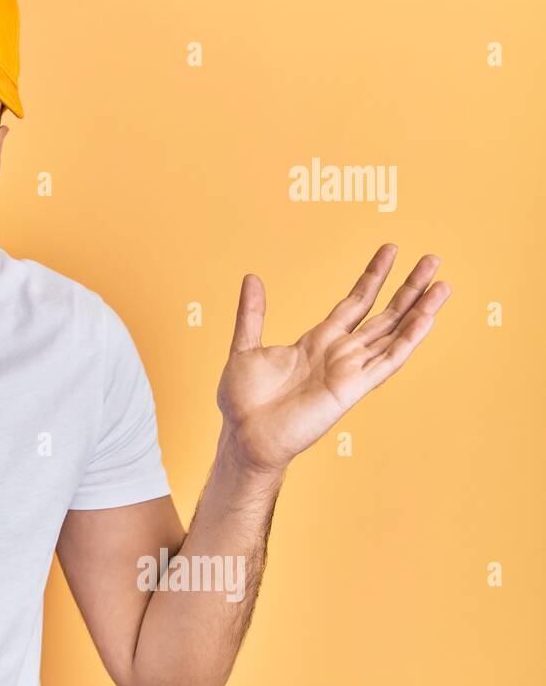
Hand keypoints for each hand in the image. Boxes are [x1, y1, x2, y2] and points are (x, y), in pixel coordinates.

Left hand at [217, 244, 450, 474]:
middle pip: (384, 314)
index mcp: (317, 341)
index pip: (354, 302)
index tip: (389, 249)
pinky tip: (426, 318)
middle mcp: (339, 353)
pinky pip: (387, 361)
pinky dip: (408, 340)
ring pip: (394, 334)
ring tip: (442, 284)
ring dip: (419, 310)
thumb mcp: (245, 347)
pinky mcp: (351, 388)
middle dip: (408, 287)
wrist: (244, 435)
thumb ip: (252, 313)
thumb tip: (252, 277)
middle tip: (432, 259)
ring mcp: (349, 370)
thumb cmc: (243, 401)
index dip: (373, 276)